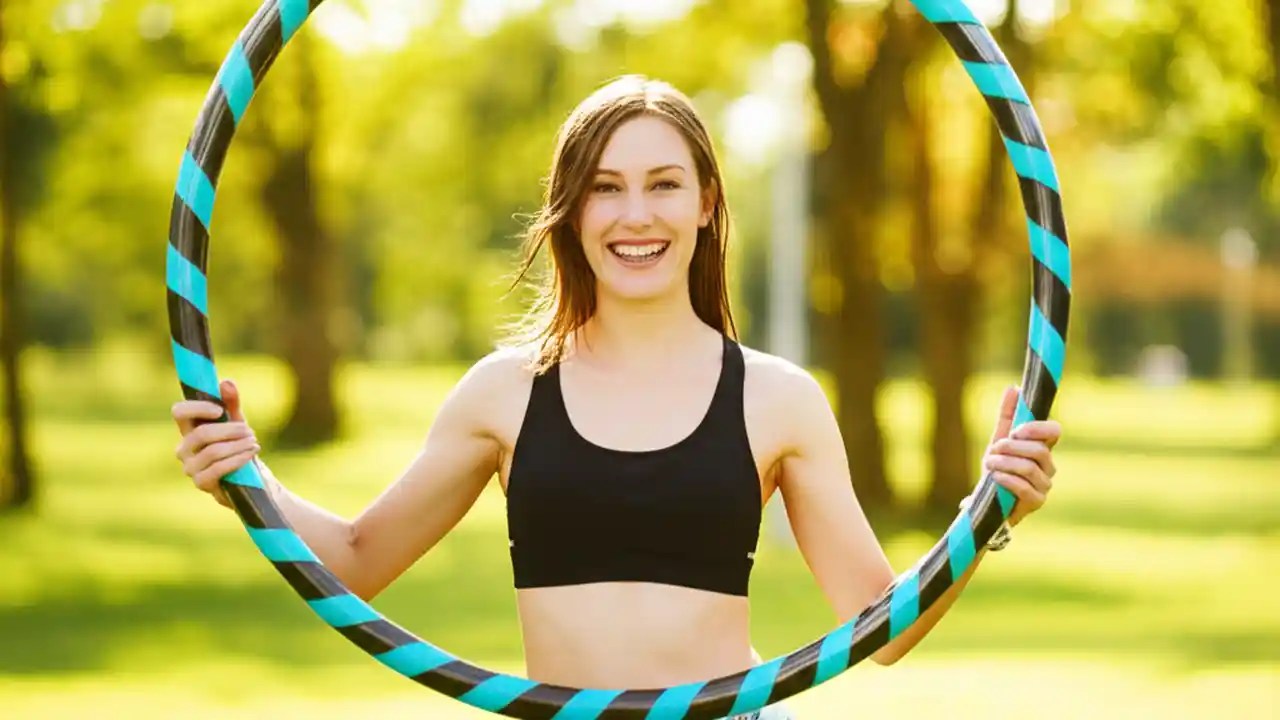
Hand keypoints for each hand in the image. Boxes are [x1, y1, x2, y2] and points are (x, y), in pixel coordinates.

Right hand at [172, 379, 258, 508]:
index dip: (197, 408)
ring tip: (254, 442)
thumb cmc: (238, 444)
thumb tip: (226, 382)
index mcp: (188, 429)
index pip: (179, 412)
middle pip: (201, 433)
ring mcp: (190, 467)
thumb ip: (231, 403)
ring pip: (212, 451)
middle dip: (229, 430)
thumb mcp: (237, 421)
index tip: (219, 410)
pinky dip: (238, 459)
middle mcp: (184, 448)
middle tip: (249, 430)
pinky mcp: (201, 483)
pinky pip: (218, 469)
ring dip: (238, 445)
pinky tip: (251, 453)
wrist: (248, 477)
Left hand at [981, 386, 1060, 526]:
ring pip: (1029, 468)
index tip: (1016, 430)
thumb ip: (1007, 416)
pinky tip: (995, 477)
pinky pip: (1024, 487)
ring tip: (988, 463)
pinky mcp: (1036, 502)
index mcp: (1042, 447)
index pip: (1054, 431)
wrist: (987, 500)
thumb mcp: (998, 440)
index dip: (1037, 428)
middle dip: (1012, 446)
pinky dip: (1006, 479)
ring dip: (1004, 463)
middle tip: (994, 448)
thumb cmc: (997, 468)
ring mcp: (1045, 485)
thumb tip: (1013, 388)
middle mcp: (1048, 466)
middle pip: (1039, 450)